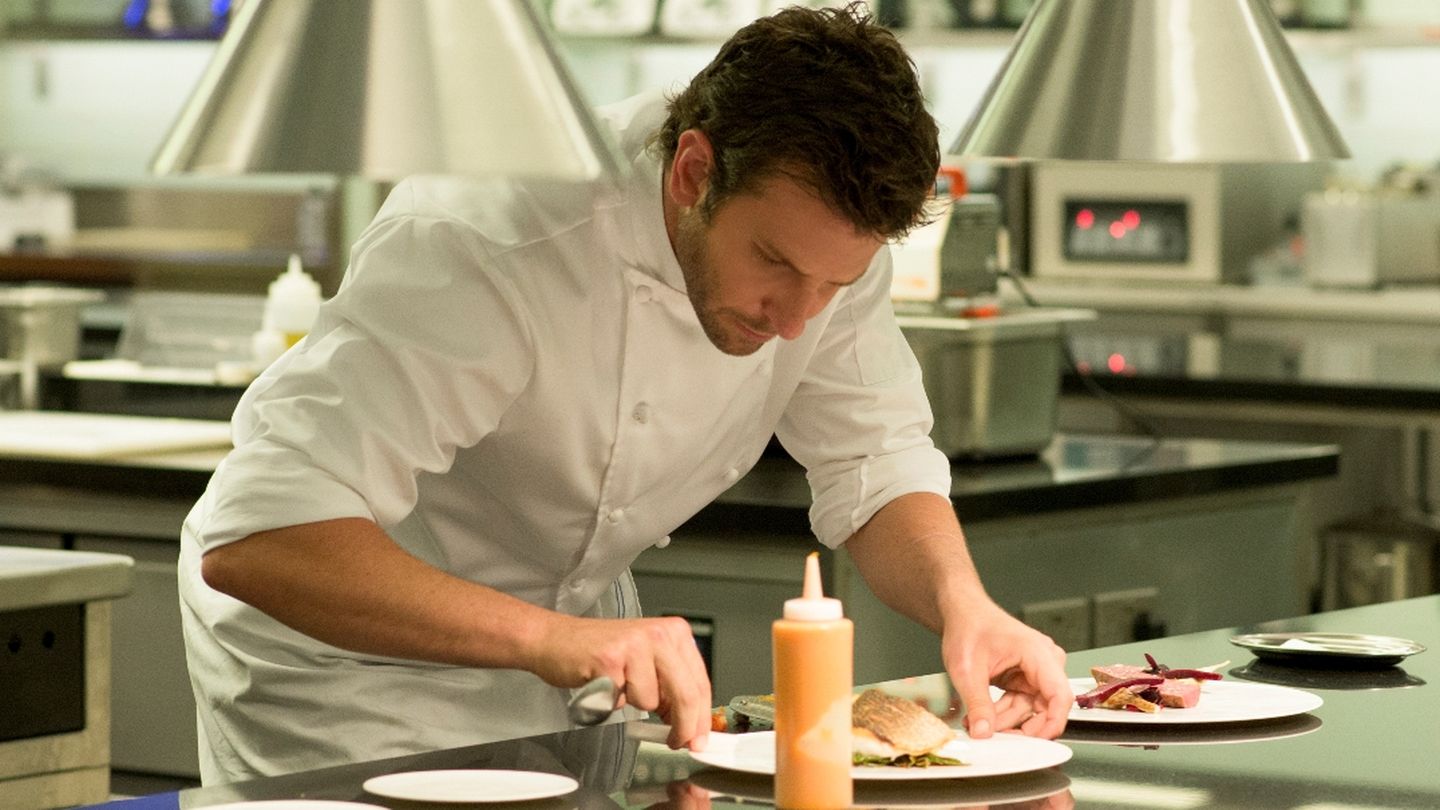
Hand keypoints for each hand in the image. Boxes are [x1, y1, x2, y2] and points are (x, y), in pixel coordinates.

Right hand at [528, 615, 711, 750]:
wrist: (556, 639)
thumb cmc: (600, 652)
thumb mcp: (648, 663)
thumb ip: (671, 687)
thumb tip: (691, 724)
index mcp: (674, 632)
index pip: (701, 682)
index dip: (702, 718)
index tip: (700, 738)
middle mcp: (659, 634)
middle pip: (686, 694)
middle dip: (683, 727)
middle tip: (677, 742)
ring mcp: (634, 645)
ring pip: (650, 702)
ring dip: (633, 705)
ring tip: (617, 685)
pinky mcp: (609, 660)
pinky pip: (621, 701)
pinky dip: (611, 701)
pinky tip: (602, 683)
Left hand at [940, 598, 1070, 738]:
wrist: (963, 614)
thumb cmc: (969, 627)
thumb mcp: (967, 669)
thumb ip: (978, 703)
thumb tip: (983, 732)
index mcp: (1038, 653)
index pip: (1060, 695)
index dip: (1052, 723)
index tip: (1035, 743)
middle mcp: (1044, 662)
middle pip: (1047, 707)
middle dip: (1020, 726)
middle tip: (994, 736)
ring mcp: (1037, 671)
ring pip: (1031, 709)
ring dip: (1006, 720)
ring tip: (977, 722)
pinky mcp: (1027, 678)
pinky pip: (1022, 704)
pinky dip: (1002, 713)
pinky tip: (982, 716)